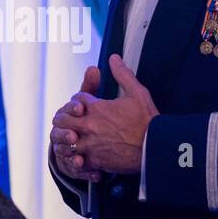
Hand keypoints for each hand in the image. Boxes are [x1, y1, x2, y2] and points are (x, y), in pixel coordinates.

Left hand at [52, 54, 158, 175]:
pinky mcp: (95, 161)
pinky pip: (76, 161)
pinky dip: (76, 159)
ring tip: (74, 139)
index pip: (76, 98)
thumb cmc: (148, 120)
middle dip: (66, 117)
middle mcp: (89, 125)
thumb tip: (113, 58)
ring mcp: (90, 144)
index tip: (84, 104)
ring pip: (65, 141)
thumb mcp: (137, 92)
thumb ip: (122, 74)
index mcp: (97, 107)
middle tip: (72, 120)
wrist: (154, 148)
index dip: (79, 100)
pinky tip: (82, 156)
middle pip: (63, 119)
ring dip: (68, 139)